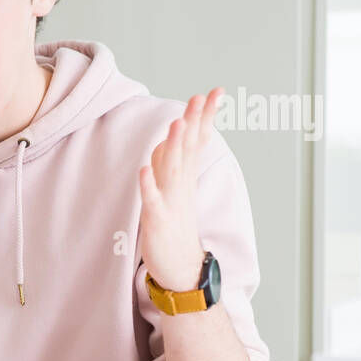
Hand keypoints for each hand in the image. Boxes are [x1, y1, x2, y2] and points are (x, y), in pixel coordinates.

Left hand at [138, 88, 221, 291]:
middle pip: (188, 148)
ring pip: (172, 169)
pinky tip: (144, 169)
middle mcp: (181, 185)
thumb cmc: (176, 226)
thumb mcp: (177, 188)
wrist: (181, 268)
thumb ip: (175, 160)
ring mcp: (171, 202)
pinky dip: (148, 185)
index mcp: (186, 176)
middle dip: (194, 122)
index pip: (197, 140)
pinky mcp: (157, 221)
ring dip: (173, 146)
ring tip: (178, 121)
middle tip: (201, 97)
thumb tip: (175, 134)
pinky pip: (152, 201)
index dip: (205, 117)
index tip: (216, 92)